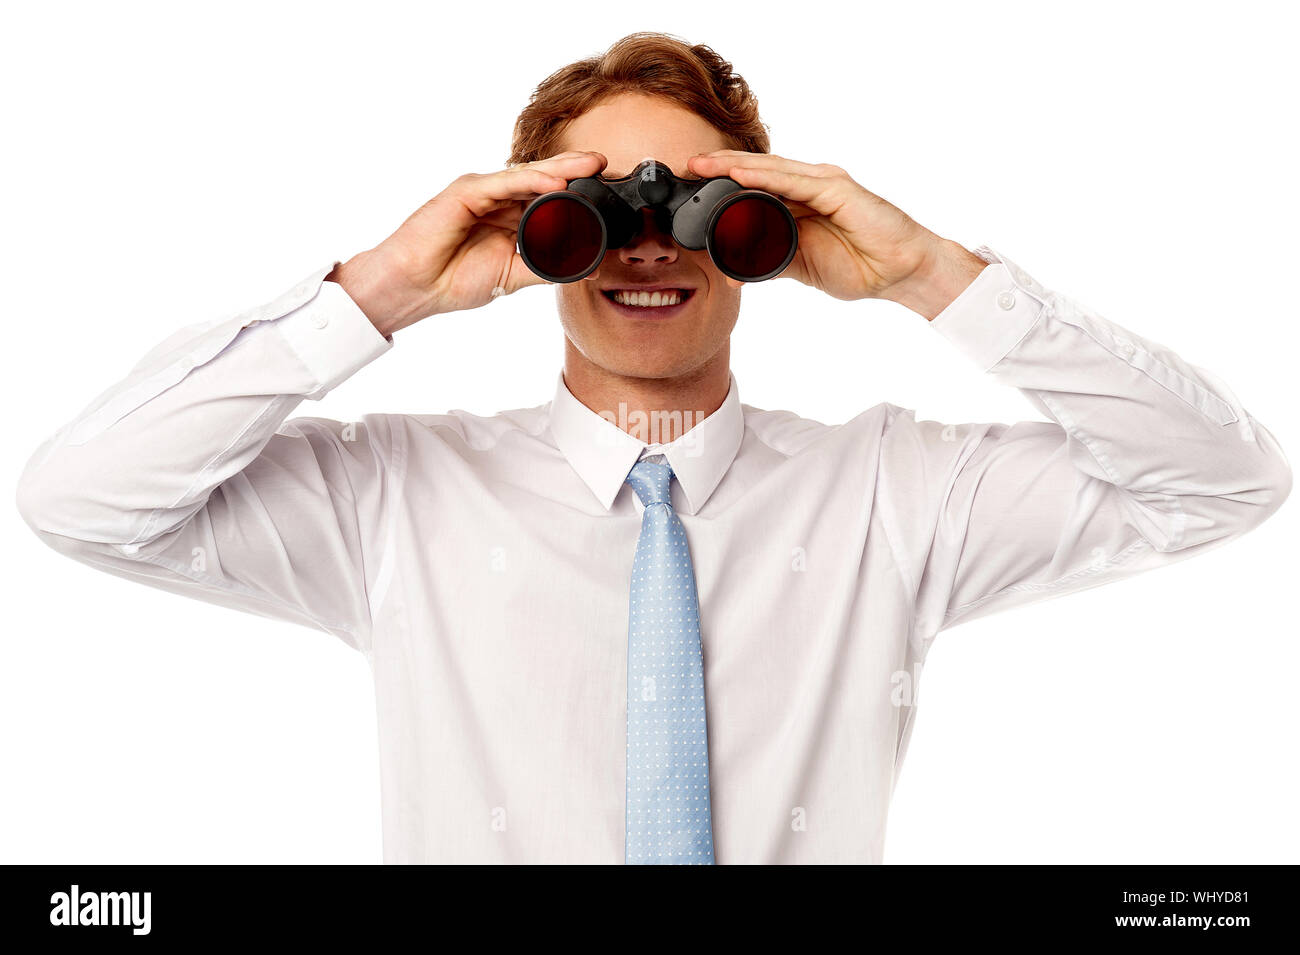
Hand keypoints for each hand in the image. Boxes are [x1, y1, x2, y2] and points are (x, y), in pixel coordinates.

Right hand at [330, 150, 608, 335]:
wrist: (415, 288)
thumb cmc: (454, 280)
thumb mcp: (512, 276)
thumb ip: (548, 268)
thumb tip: (588, 268)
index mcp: (509, 216)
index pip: (549, 198)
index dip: (577, 192)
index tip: (608, 190)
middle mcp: (497, 199)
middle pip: (542, 179)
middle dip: (574, 170)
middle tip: (605, 164)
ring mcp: (481, 191)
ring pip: (526, 175)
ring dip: (559, 169)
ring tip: (588, 165)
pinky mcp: (465, 192)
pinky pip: (503, 182)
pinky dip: (529, 181)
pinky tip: (553, 181)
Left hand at [686, 150, 984, 317]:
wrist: (900, 272)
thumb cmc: (858, 266)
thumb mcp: (801, 267)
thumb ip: (770, 264)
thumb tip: (735, 272)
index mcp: (799, 203)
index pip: (753, 187)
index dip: (721, 185)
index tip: (689, 187)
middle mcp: (809, 186)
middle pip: (756, 172)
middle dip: (719, 168)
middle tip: (686, 165)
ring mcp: (823, 184)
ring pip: (770, 170)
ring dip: (734, 166)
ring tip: (703, 164)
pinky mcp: (837, 189)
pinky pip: (795, 182)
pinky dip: (766, 178)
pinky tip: (741, 175)